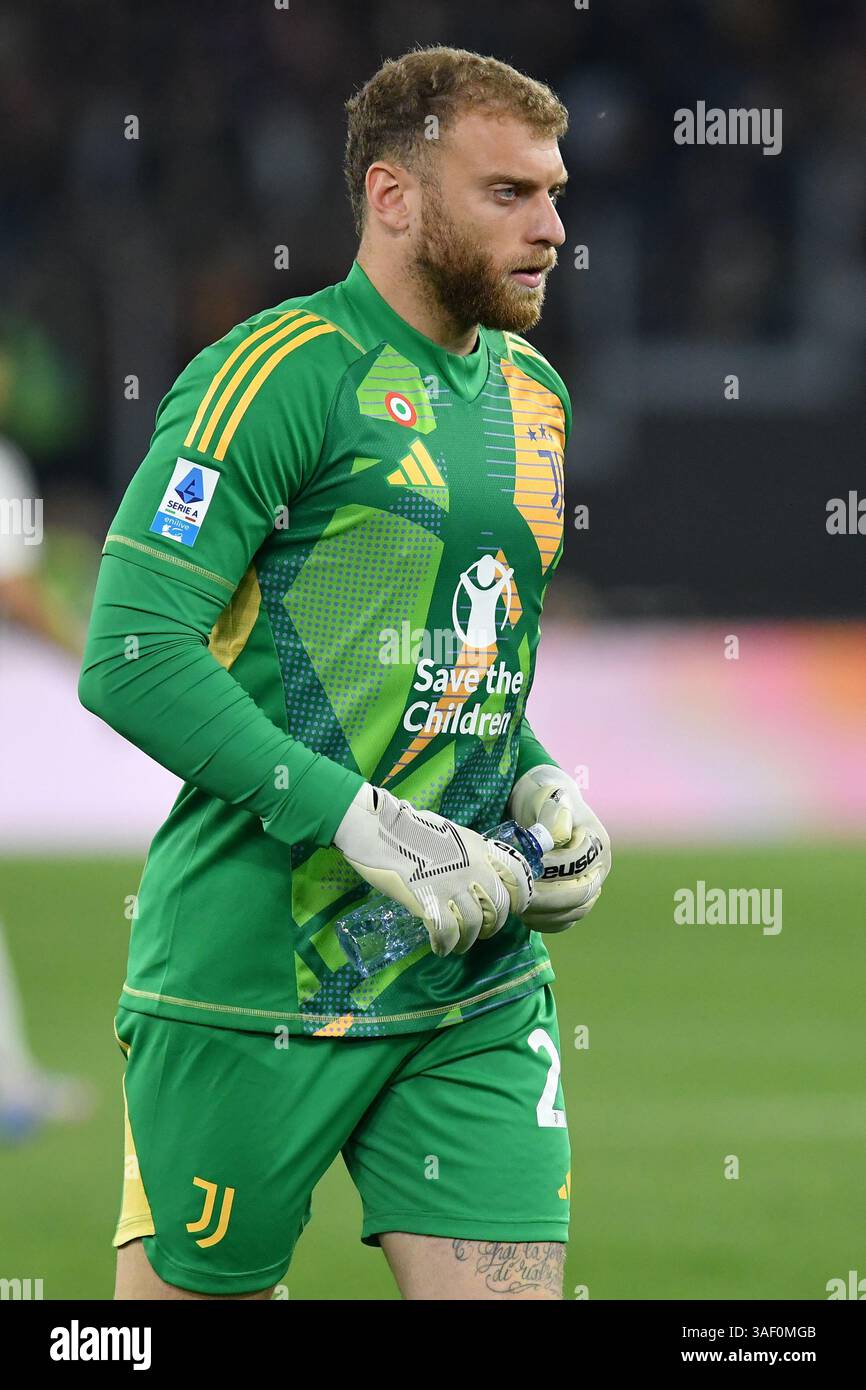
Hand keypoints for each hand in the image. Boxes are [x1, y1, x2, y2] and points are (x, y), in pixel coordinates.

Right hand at [333, 783, 532, 956]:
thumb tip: (470, 873)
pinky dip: (445, 945)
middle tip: (480, 932)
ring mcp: (453, 886)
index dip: (519, 896)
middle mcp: (474, 868)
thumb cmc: (406, 827)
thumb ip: (466, 853)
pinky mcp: (430, 902)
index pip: (517, 874)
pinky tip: (440, 948)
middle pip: (499, 907)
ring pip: (475, 925)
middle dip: (492, 925)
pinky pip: (447, 934)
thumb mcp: (450, 833)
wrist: (377, 829)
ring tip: (458, 946)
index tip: (513, 909)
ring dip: (468, 941)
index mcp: (479, 848)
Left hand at [508, 765, 610, 931]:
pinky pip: (568, 920)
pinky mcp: (578, 900)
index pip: (575, 864)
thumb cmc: (544, 800)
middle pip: (580, 894)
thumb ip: (553, 814)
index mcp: (597, 842)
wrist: (544, 807)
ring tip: (518, 906)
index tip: (521, 869)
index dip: (548, 869)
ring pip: (575, 911)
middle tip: (516, 897)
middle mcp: (600, 867)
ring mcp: (591, 885)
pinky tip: (526, 916)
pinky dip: (548, 923)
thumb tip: (558, 834)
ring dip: (545, 914)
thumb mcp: (547, 799)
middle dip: (546, 898)